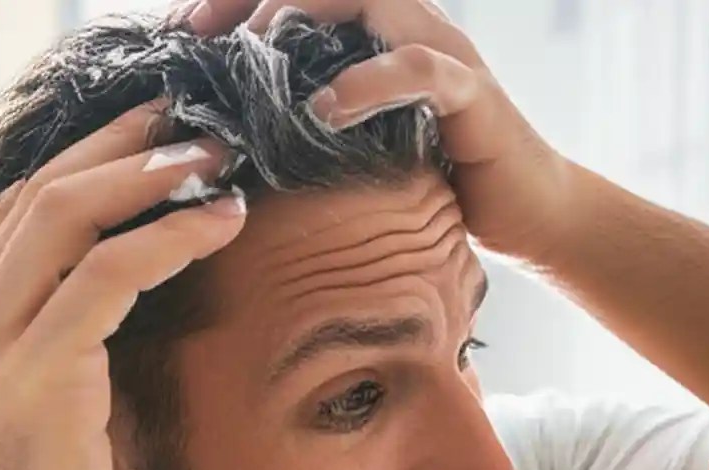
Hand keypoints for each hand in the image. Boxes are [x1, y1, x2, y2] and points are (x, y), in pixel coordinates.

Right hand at [0, 102, 244, 469]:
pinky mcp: (31, 376)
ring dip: (152, 176)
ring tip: (218, 161)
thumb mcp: (30, 396)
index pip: (25, 201)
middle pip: (45, 190)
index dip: (95, 156)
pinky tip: (216, 222)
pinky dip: (168, 237)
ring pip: (69, 216)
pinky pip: (108, 275)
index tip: (159, 132)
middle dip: (126, 145)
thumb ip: (57, 332)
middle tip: (197, 122)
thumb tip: (132, 280)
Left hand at [182, 0, 575, 259]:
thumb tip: (222, 138)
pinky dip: (367, 83)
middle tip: (197, 36)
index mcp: (371, 33)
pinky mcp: (472, 94)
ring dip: (301, 20)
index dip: (237, 0)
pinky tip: (323, 111)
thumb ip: (301, 125)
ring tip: (251, 58)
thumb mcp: (351, 146)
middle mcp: (407, 25)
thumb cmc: (431, 178)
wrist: (527, 210)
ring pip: (370, 0)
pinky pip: (418, 69)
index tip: (181, 34)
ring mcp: (441, 51)